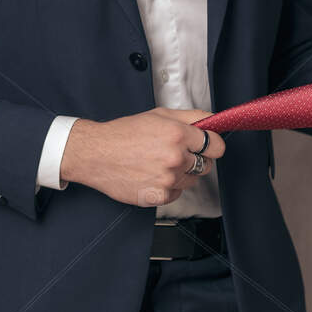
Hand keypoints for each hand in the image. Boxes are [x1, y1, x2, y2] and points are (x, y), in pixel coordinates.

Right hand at [59, 108, 225, 207]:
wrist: (96, 154)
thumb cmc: (124, 133)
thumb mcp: (159, 115)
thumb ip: (191, 117)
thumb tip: (213, 122)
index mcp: (177, 134)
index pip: (216, 145)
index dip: (213, 144)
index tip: (208, 146)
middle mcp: (175, 158)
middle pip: (206, 164)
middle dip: (196, 158)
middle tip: (175, 152)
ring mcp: (167, 179)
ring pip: (192, 180)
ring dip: (181, 173)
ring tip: (159, 163)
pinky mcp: (158, 196)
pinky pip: (177, 193)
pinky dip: (168, 186)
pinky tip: (152, 174)